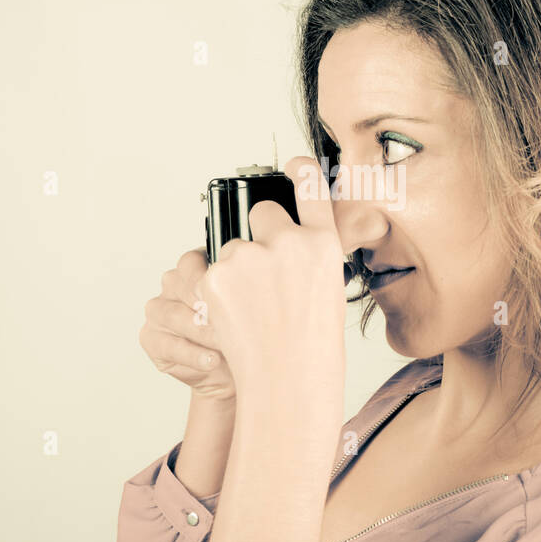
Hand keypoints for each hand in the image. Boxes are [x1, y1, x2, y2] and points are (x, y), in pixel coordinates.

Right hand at [138, 248, 235, 403]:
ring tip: (227, 344)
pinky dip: (193, 355)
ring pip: (176, 316)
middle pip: (183, 287)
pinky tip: (212, 360)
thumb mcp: (250, 305)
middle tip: (235, 322)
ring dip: (203, 333)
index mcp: (194, 267)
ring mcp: (159, 310)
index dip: (213, 280)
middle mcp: (173, 284)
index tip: (234, 296)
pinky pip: (169, 345)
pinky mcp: (151, 338)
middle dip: (211, 308)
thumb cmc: (243, 331)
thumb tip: (257, 276)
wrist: (232, 369)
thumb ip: (244, 287)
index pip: (193, 262)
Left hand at [193, 156, 345, 442]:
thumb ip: (309, 255)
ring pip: (234, 248)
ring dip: (239, 271)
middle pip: (263, 215)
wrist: (286, 380)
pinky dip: (220, 292)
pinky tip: (239, 317)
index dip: (302, 171)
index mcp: (324, 245)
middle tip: (269, 279)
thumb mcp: (327, 289)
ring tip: (257, 310)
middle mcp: (288, 242)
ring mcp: (249, 257)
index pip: (313, 189)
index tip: (295, 161)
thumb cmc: (312, 342)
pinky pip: (213, 272)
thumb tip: (287, 237)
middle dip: (261, 237)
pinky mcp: (216, 276)